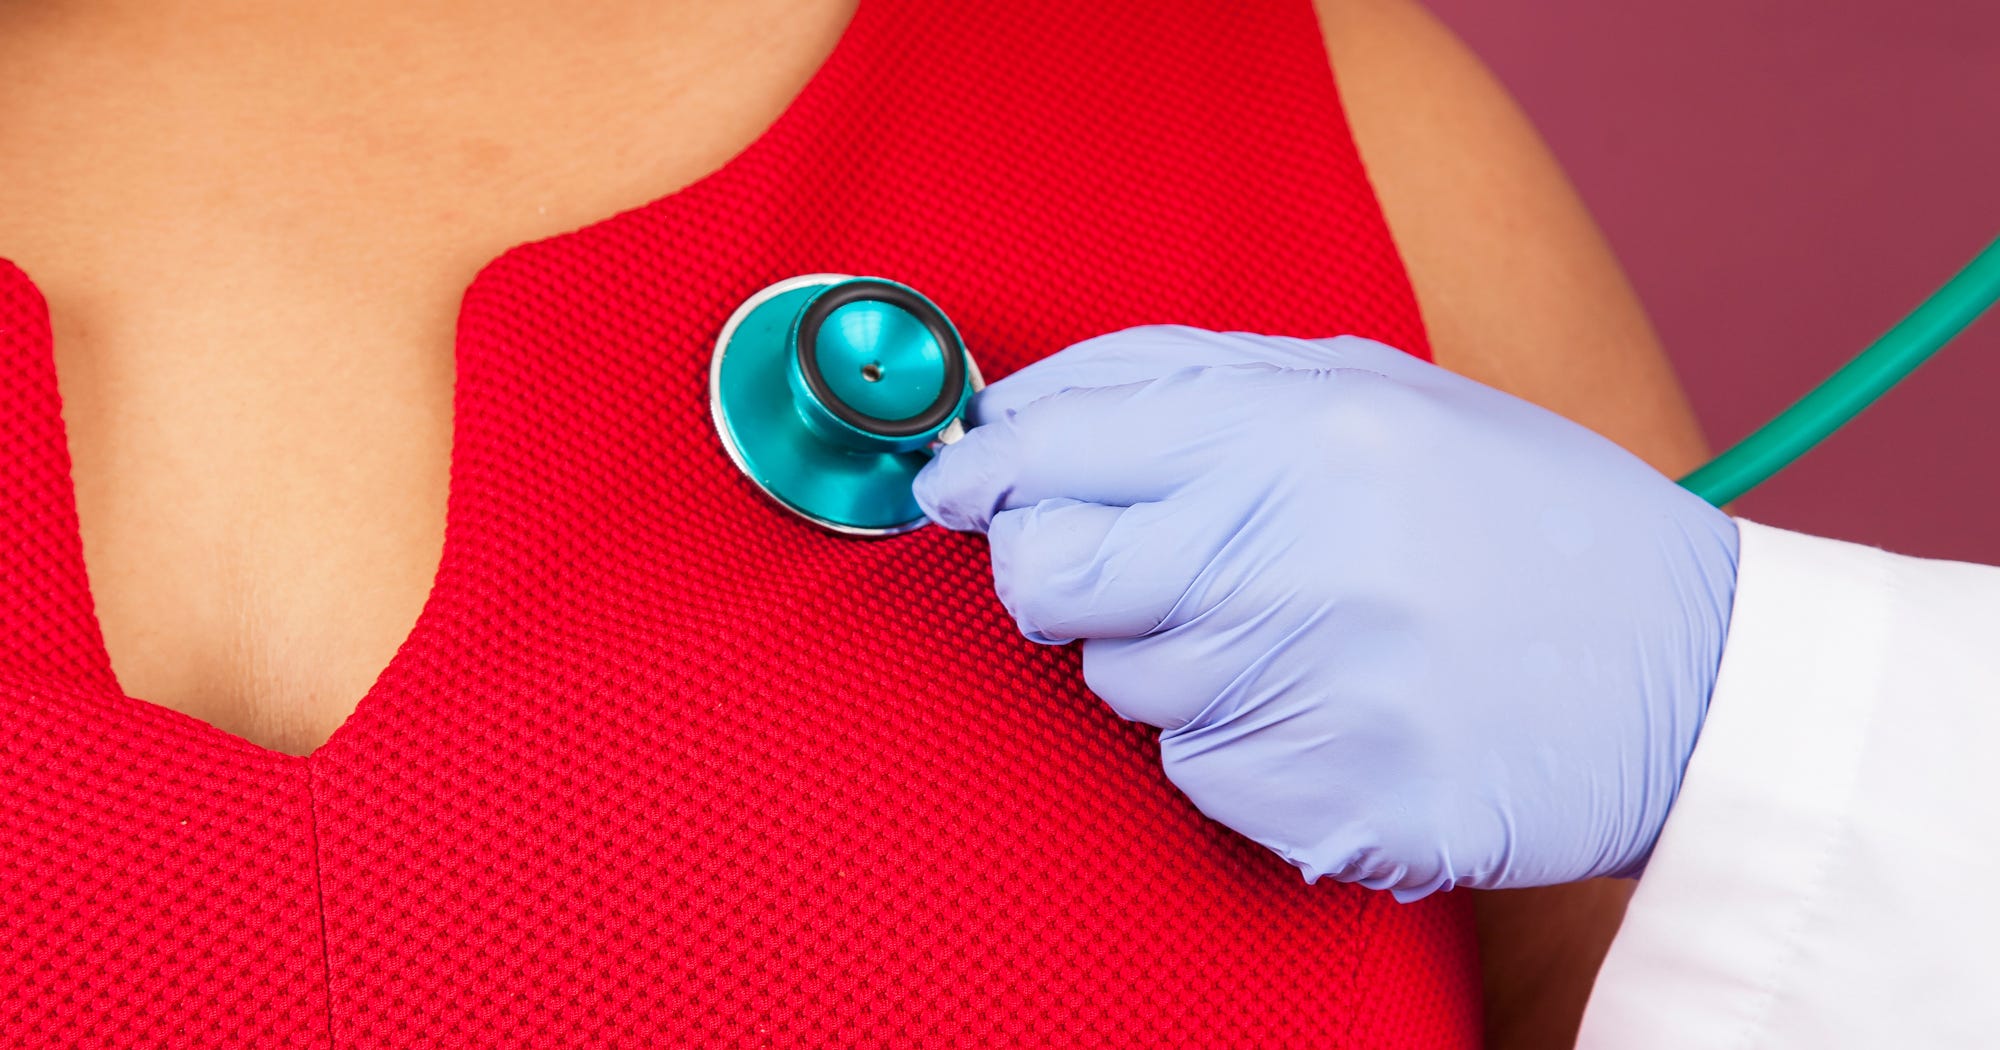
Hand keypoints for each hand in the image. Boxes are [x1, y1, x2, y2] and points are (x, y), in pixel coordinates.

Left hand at [913, 326, 1738, 900]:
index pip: (1066, 445)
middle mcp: (1287, 556)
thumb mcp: (1385, 392)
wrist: (1690, 680)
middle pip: (1048, 576)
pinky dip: (1236, 742)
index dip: (986, 468)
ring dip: (1174, 657)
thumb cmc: (1529, 522)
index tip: (955, 483)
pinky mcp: (1317, 800)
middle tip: (1115, 568)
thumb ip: (1205, 382)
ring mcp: (1301, 688)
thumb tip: (1034, 411)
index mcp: (1304, 432)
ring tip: (1301, 631)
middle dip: (1052, 571)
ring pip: (1118, 681)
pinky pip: (1194, 769)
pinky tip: (1334, 705)